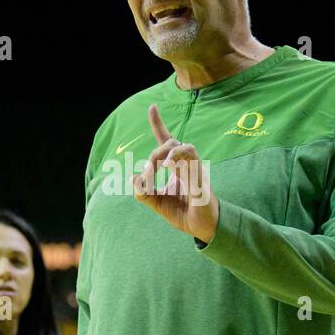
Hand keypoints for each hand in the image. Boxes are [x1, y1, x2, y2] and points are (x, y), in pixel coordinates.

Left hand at [131, 104, 218, 243]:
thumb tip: (133, 177)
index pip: (166, 140)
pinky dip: (176, 156)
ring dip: (163, 154)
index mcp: (175, 167)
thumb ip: (143, 192)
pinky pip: (190, 154)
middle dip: (154, 155)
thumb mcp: (157, 202)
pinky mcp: (199, 174)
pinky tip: (168, 167)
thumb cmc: (183, 213)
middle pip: (169, 142)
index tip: (152, 107)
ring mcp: (193, 167)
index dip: (158, 124)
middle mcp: (185, 163)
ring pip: (179, 145)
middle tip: (147, 176)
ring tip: (158, 169)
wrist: (200, 227)